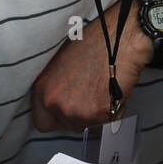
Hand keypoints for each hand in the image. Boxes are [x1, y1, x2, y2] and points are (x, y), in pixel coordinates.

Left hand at [31, 2, 153, 131]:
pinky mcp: (98, 113)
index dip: (57, 118)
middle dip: (80, 115)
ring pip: (88, 125)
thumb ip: (55, 85)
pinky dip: (114, 112)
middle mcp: (55, 102)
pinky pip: (107, 122)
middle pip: (67, 126)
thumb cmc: (94, 42)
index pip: (42, 122)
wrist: (120, 38)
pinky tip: (115, 91)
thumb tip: (60, 98)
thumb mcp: (61, 61)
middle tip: (92, 95)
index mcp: (42, 88)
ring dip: (97, 114)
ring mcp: (76, 110)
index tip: (68, 110)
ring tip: (104, 90)